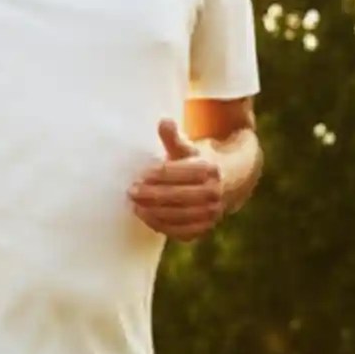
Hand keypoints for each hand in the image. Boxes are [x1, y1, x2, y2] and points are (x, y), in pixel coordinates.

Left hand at [128, 119, 224, 240]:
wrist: (223, 185)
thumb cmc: (196, 164)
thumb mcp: (186, 149)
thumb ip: (173, 137)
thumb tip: (163, 121)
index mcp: (210, 169)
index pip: (179, 172)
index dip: (156, 175)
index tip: (138, 177)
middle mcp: (214, 192)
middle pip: (178, 195)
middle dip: (152, 195)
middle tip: (131, 193)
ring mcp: (212, 213)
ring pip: (179, 215)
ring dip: (154, 212)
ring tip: (135, 206)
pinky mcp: (205, 229)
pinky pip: (181, 231)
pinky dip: (162, 226)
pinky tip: (146, 217)